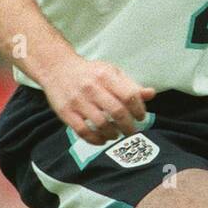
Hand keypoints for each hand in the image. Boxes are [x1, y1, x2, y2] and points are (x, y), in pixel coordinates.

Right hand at [41, 55, 155, 144]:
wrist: (57, 68)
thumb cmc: (89, 73)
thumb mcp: (111, 72)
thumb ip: (131, 85)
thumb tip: (151, 94)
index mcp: (106, 76)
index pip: (129, 96)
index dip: (139, 109)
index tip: (141, 117)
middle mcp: (92, 88)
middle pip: (117, 112)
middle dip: (129, 126)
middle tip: (132, 132)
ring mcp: (78, 101)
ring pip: (101, 124)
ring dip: (114, 134)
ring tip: (117, 134)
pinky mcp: (66, 112)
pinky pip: (83, 132)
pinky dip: (96, 139)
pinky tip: (102, 140)